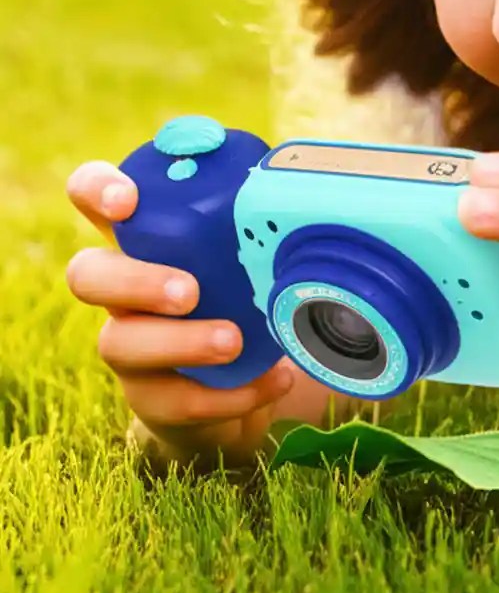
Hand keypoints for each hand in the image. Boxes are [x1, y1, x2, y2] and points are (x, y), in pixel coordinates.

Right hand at [64, 160, 298, 468]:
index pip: (92, 198)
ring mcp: (131, 347)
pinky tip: (277, 380)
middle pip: (87, 275)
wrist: (248, 386)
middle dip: (135, 280)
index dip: (97, 190)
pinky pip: (176, 402)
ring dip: (182, 342)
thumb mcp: (255, 259)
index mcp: (147, 240)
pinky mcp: (153, 400)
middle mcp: (123, 292)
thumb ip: (267, 228)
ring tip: (235, 342)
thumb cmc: (249, 300)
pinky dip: (231, 394)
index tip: (126, 202)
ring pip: (121, 344)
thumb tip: (318, 195)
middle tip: (189, 291)